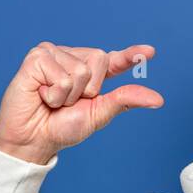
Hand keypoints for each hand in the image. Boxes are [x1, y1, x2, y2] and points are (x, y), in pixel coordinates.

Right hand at [0, 42, 162, 163]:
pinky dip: (54, 93)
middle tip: (67, 102)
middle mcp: (73, 57)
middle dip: (87, 89)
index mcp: (90, 72)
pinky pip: (60, 74)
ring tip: (52, 100)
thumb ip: (125, 100)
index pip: (114, 60)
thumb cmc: (62, 127)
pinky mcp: (36, 58)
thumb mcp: (99, 114)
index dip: (131, 56)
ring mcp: (54, 54)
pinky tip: (41, 94)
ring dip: (67, 95)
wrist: (33, 139)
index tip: (149, 53)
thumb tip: (158, 99)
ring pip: (79, 70)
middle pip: (99, 59)